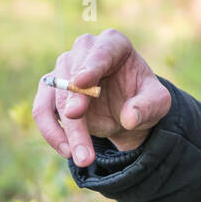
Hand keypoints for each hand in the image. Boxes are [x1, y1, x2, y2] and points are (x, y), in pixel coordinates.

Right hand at [32, 29, 171, 167]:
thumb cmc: (143, 98)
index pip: (101, 51)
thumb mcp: (158, 103)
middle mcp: (85, 50)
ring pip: (55, 97)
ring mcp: (64, 68)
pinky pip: (42, 110)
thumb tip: (130, 118)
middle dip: (74, 106)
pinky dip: (52, 132)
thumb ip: (148, 106)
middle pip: (73, 77)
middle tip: (80, 126)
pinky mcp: (51, 89)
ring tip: (82, 157)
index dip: (91, 66)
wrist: (127, 111)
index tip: (81, 82)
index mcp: (113, 44)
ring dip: (64, 129)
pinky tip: (69, 151)